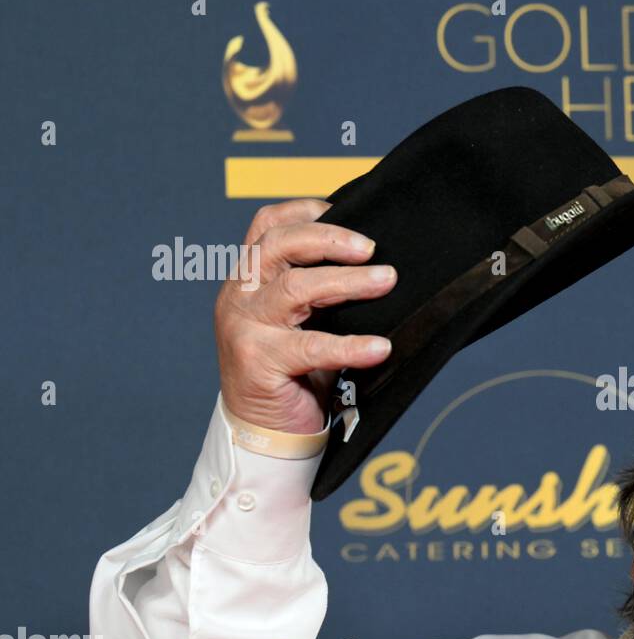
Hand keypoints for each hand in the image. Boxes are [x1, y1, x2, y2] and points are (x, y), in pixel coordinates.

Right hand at [214, 199, 396, 433]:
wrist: (264, 430)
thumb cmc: (292, 371)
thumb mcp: (302, 320)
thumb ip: (321, 291)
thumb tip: (378, 261)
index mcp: (249, 277)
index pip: (268, 226)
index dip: (306, 210)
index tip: (348, 208)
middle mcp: (241, 295)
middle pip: (281, 246)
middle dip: (331, 239)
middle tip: (373, 248)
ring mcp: (246, 327)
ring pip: (296, 288)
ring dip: (347, 282)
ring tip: (387, 280)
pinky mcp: (258, 361)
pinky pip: (311, 348)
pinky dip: (350, 346)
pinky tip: (380, 347)